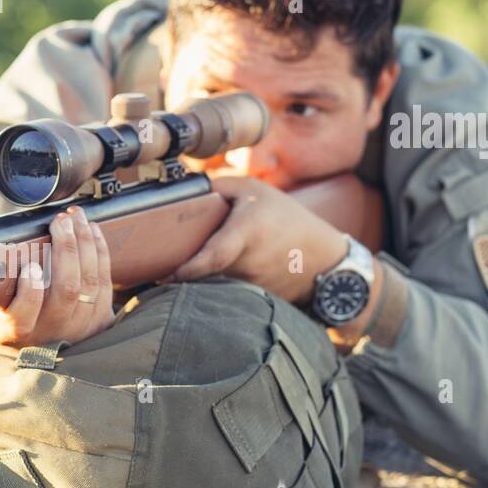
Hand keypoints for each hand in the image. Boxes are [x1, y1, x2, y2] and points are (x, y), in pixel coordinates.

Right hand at [0, 205, 116, 346]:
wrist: (43, 338)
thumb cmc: (7, 309)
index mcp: (14, 333)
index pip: (22, 319)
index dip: (30, 292)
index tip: (30, 267)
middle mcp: (49, 334)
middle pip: (66, 291)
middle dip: (66, 249)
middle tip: (60, 220)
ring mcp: (78, 328)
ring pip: (89, 283)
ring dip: (85, 243)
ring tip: (75, 217)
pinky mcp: (100, 319)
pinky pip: (105, 281)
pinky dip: (99, 251)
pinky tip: (91, 230)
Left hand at [170, 175, 349, 304]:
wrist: (322, 258)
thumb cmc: (285, 218)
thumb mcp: (254, 190)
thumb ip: (219, 187)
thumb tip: (184, 190)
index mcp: (249, 232)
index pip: (216, 255)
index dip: (191, 268)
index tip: (170, 274)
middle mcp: (250, 262)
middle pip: (207, 271)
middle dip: (185, 272)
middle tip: (165, 266)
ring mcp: (253, 285)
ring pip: (215, 283)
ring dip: (203, 278)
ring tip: (195, 266)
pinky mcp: (256, 300)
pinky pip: (228, 293)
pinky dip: (219, 287)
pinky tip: (221, 279)